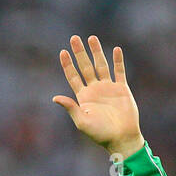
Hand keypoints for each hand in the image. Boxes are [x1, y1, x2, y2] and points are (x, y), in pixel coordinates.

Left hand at [52, 35, 143, 159]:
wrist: (121, 137)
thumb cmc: (100, 134)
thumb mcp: (82, 122)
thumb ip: (70, 107)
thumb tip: (54, 97)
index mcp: (83, 97)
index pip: (73, 77)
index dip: (68, 65)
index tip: (63, 52)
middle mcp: (94, 90)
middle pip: (85, 67)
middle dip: (80, 53)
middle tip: (74, 38)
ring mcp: (108, 88)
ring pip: (101, 65)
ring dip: (97, 52)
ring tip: (91, 38)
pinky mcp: (121, 89)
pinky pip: (119, 71)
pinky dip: (118, 61)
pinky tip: (116, 49)